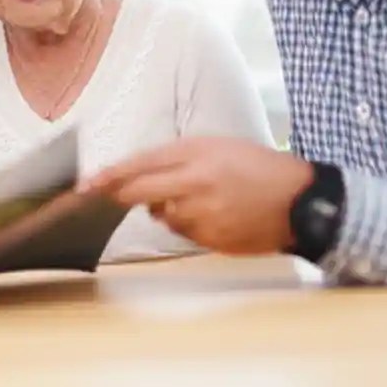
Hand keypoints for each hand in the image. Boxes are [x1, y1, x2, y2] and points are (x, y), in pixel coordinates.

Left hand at [87, 137, 313, 253]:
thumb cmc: (259, 167)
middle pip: (140, 194)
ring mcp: (204, 215)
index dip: (109, 176)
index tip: (85, 186)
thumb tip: (139, 181)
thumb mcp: (217, 146)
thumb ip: (177, 160)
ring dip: (168, 210)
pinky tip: (217, 215)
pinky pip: (185, 234)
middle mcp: (196, 183)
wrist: (302, 201)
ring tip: (203, 199)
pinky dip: (191, 226)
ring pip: (162, 217)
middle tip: (121, 196)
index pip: (139, 164)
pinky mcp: (213, 239)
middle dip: (126, 196)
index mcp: (196, 154)